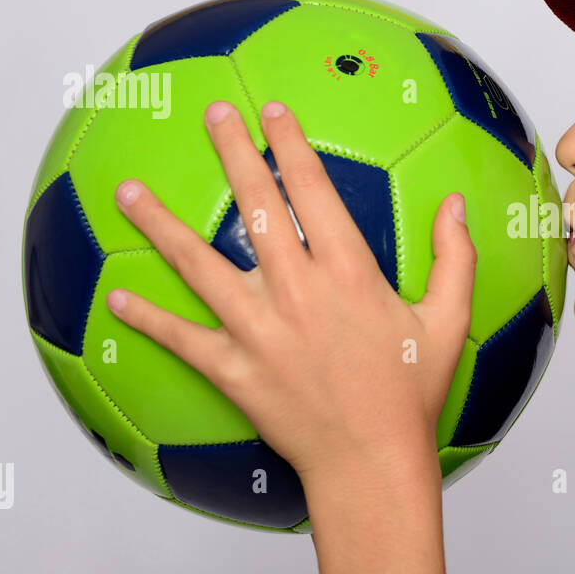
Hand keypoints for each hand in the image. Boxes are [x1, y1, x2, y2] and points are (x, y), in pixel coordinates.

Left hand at [104, 99, 476, 485]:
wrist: (373, 463)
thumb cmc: (412, 393)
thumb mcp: (449, 321)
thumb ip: (454, 257)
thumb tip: (455, 206)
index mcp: (349, 271)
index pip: (313, 189)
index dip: (290, 144)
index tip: (272, 111)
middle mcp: (298, 290)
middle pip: (255, 207)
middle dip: (232, 153)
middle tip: (212, 114)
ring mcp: (259, 330)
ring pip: (199, 264)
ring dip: (161, 224)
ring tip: (129, 191)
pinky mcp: (234, 370)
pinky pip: (182, 338)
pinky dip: (149, 319)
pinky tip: (119, 299)